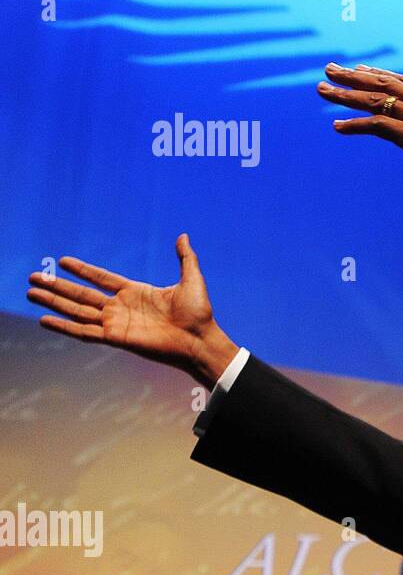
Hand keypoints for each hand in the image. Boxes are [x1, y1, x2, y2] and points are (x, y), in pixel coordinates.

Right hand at [26, 234, 238, 388]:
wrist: (200, 339)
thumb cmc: (198, 313)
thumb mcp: (191, 279)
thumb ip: (185, 257)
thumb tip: (183, 235)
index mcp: (135, 292)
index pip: (101, 278)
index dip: (83, 270)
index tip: (63, 261)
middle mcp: (121, 307)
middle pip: (82, 294)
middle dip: (58, 286)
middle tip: (33, 277)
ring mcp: (116, 322)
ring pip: (77, 310)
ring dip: (54, 302)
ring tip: (31, 292)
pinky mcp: (115, 338)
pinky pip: (84, 331)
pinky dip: (64, 326)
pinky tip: (44, 319)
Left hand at [317, 63, 402, 208]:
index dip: (379, 73)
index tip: (360, 67)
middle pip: (384, 83)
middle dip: (354, 76)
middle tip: (330, 69)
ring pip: (375, 100)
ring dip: (345, 95)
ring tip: (322, 90)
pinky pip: (376, 126)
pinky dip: (354, 125)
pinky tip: (337, 127)